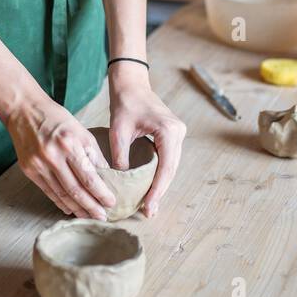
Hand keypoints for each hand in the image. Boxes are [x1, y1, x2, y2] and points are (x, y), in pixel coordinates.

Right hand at [5, 93, 114, 219]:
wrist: (24, 111)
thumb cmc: (56, 118)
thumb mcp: (81, 131)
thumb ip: (94, 154)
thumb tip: (106, 177)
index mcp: (69, 144)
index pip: (88, 176)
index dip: (100, 193)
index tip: (111, 203)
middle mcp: (52, 156)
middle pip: (75, 190)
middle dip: (91, 206)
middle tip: (103, 217)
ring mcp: (39, 165)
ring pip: (61, 194)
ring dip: (77, 208)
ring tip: (89, 216)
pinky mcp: (29, 170)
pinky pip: (48, 192)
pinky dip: (60, 202)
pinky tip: (70, 208)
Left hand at [107, 65, 186, 217]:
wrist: (131, 83)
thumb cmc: (125, 102)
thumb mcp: (119, 131)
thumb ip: (121, 157)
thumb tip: (120, 182)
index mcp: (169, 131)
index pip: (165, 168)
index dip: (157, 190)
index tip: (147, 207)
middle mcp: (178, 132)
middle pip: (171, 169)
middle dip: (160, 192)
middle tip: (148, 212)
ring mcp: (177, 133)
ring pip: (171, 166)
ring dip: (161, 185)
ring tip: (149, 205)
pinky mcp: (172, 135)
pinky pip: (168, 159)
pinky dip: (160, 174)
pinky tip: (151, 188)